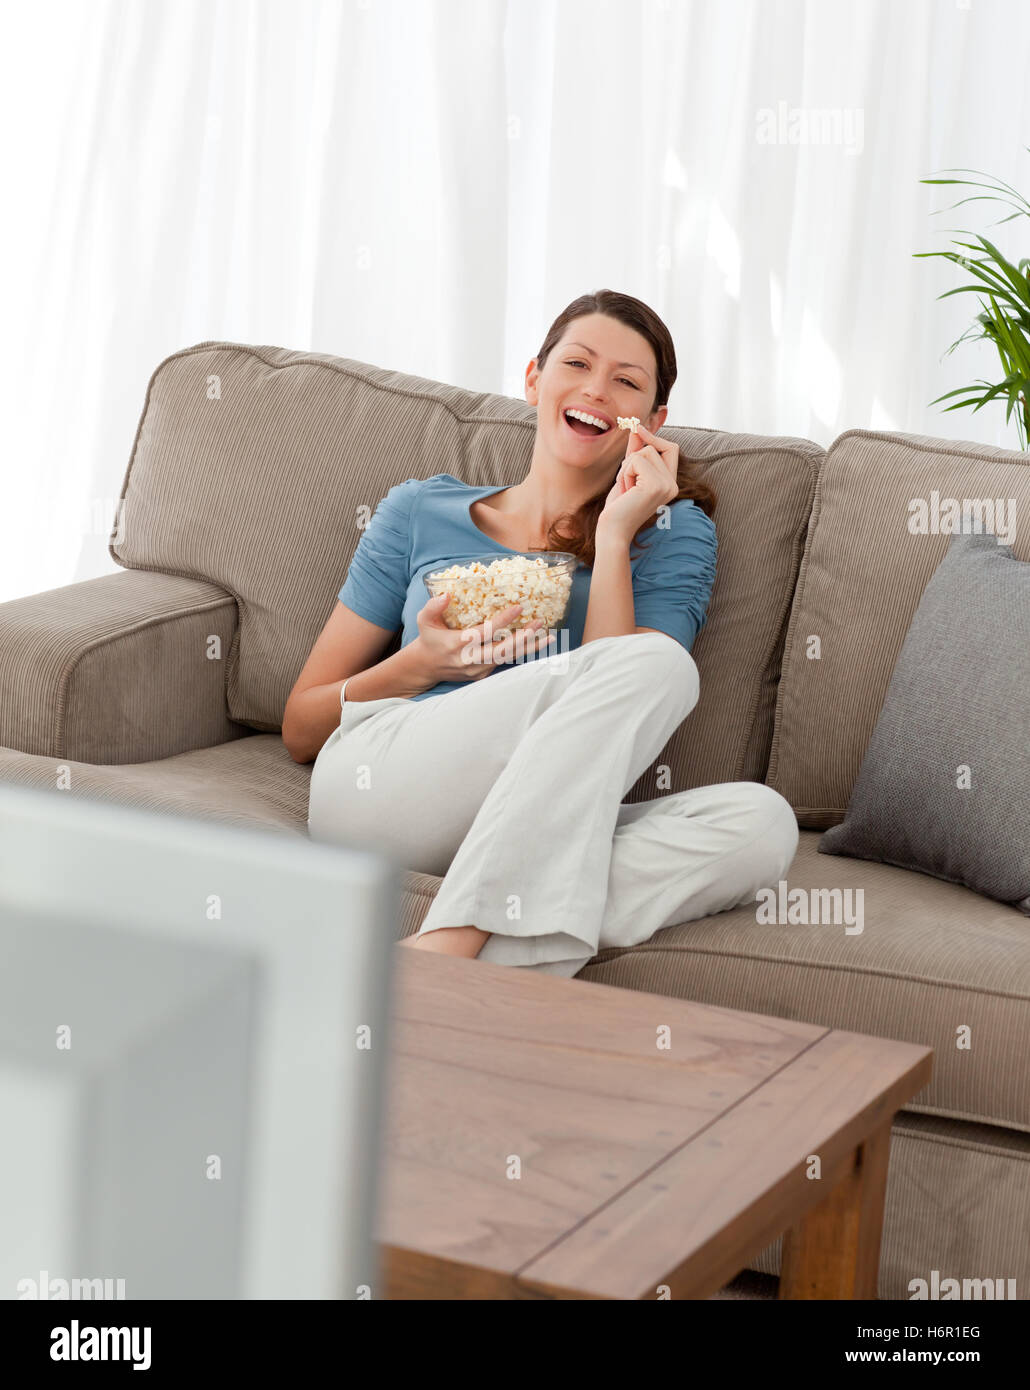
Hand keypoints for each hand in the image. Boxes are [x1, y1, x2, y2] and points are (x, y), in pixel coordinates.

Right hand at [411, 593, 555, 682]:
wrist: (426, 667)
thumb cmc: (429, 638)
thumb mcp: (424, 620)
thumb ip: (433, 606)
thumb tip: (448, 594)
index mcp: (456, 644)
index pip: (484, 633)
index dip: (502, 621)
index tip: (519, 608)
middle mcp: (469, 659)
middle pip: (502, 649)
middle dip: (523, 637)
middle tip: (540, 623)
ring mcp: (477, 670)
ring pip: (507, 658)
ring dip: (529, 647)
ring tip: (549, 637)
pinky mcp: (483, 675)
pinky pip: (505, 662)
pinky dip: (521, 653)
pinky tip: (536, 644)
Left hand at [596, 421, 679, 542]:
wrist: (613, 530)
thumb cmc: (619, 506)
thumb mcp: (628, 475)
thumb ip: (635, 453)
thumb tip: (638, 427)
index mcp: (670, 483)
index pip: (671, 448)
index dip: (654, 437)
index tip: (637, 429)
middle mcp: (673, 484)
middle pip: (654, 447)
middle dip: (633, 458)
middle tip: (626, 480)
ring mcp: (667, 485)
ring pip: (644, 452)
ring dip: (627, 468)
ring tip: (627, 488)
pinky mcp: (655, 485)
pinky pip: (636, 460)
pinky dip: (625, 473)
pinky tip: (626, 491)